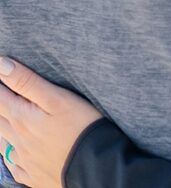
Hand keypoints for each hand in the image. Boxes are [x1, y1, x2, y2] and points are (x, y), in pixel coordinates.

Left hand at [0, 56, 102, 187]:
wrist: (93, 167)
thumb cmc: (80, 127)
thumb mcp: (57, 99)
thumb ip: (27, 82)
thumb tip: (1, 64)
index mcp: (21, 118)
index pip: (0, 97)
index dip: (0, 84)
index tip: (1, 72)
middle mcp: (16, 139)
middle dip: (0, 104)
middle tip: (6, 97)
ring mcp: (23, 159)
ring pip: (2, 143)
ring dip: (1, 129)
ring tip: (7, 118)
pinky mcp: (32, 174)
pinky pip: (13, 165)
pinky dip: (9, 157)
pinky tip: (15, 153)